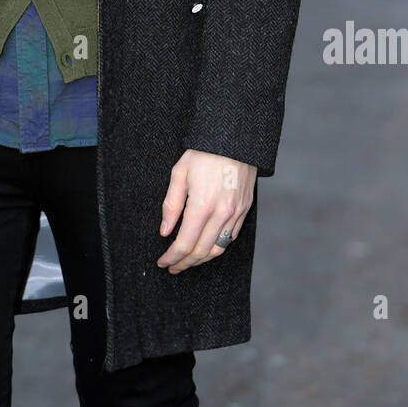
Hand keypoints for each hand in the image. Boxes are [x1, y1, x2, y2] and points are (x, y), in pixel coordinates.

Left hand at [157, 150, 256, 272]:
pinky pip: (230, 237)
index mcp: (202, 205)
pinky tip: (207, 246)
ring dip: (201, 259)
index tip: (163, 262)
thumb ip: (171, 205)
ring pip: (218, 248)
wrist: (235, 139)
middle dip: (185, 263)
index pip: (185, 243)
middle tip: (173, 267)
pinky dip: (217, 247)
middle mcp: (221, 214)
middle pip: (201, 251)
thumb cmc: (203, 153)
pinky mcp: (244, 210)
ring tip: (188, 261)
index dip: (172, 257)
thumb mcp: (179, 173)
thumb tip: (165, 231)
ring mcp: (236, 213)